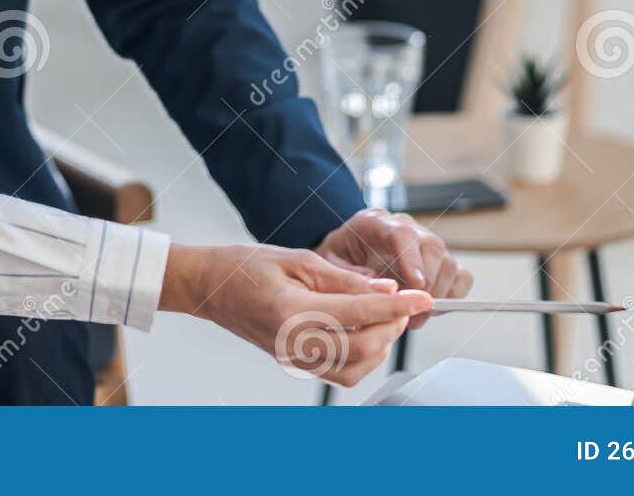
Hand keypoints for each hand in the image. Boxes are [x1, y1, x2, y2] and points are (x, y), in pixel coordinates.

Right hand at [159, 243, 433, 386]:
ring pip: (355, 369)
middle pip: (362, 350)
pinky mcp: (295, 365)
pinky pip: (340, 373)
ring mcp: (293, 359)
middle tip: (404, 304)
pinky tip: (366, 333)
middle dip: (392, 328)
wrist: (211, 288)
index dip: (396, 307)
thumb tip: (386, 291)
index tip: (422, 297)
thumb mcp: (299, 259)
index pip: (358, 313)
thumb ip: (345, 279)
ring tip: (385, 318)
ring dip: (380, 346)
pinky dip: (362, 358)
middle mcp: (292, 342)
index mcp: (291, 310)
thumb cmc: (246, 267)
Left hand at [316, 209, 473, 329]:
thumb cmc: (337, 257)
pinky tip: (428, 308)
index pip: (402, 233)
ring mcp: (424, 243)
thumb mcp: (328, 264)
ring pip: (449, 263)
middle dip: (426, 285)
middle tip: (410, 311)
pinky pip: (460, 276)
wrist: (344, 253)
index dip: (412, 259)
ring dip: (437, 295)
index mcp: (373, 223)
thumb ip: (349, 275)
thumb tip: (380, 288)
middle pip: (432, 247)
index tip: (415, 284)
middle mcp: (404, 228)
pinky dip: (452, 297)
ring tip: (414, 315)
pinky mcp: (438, 261)